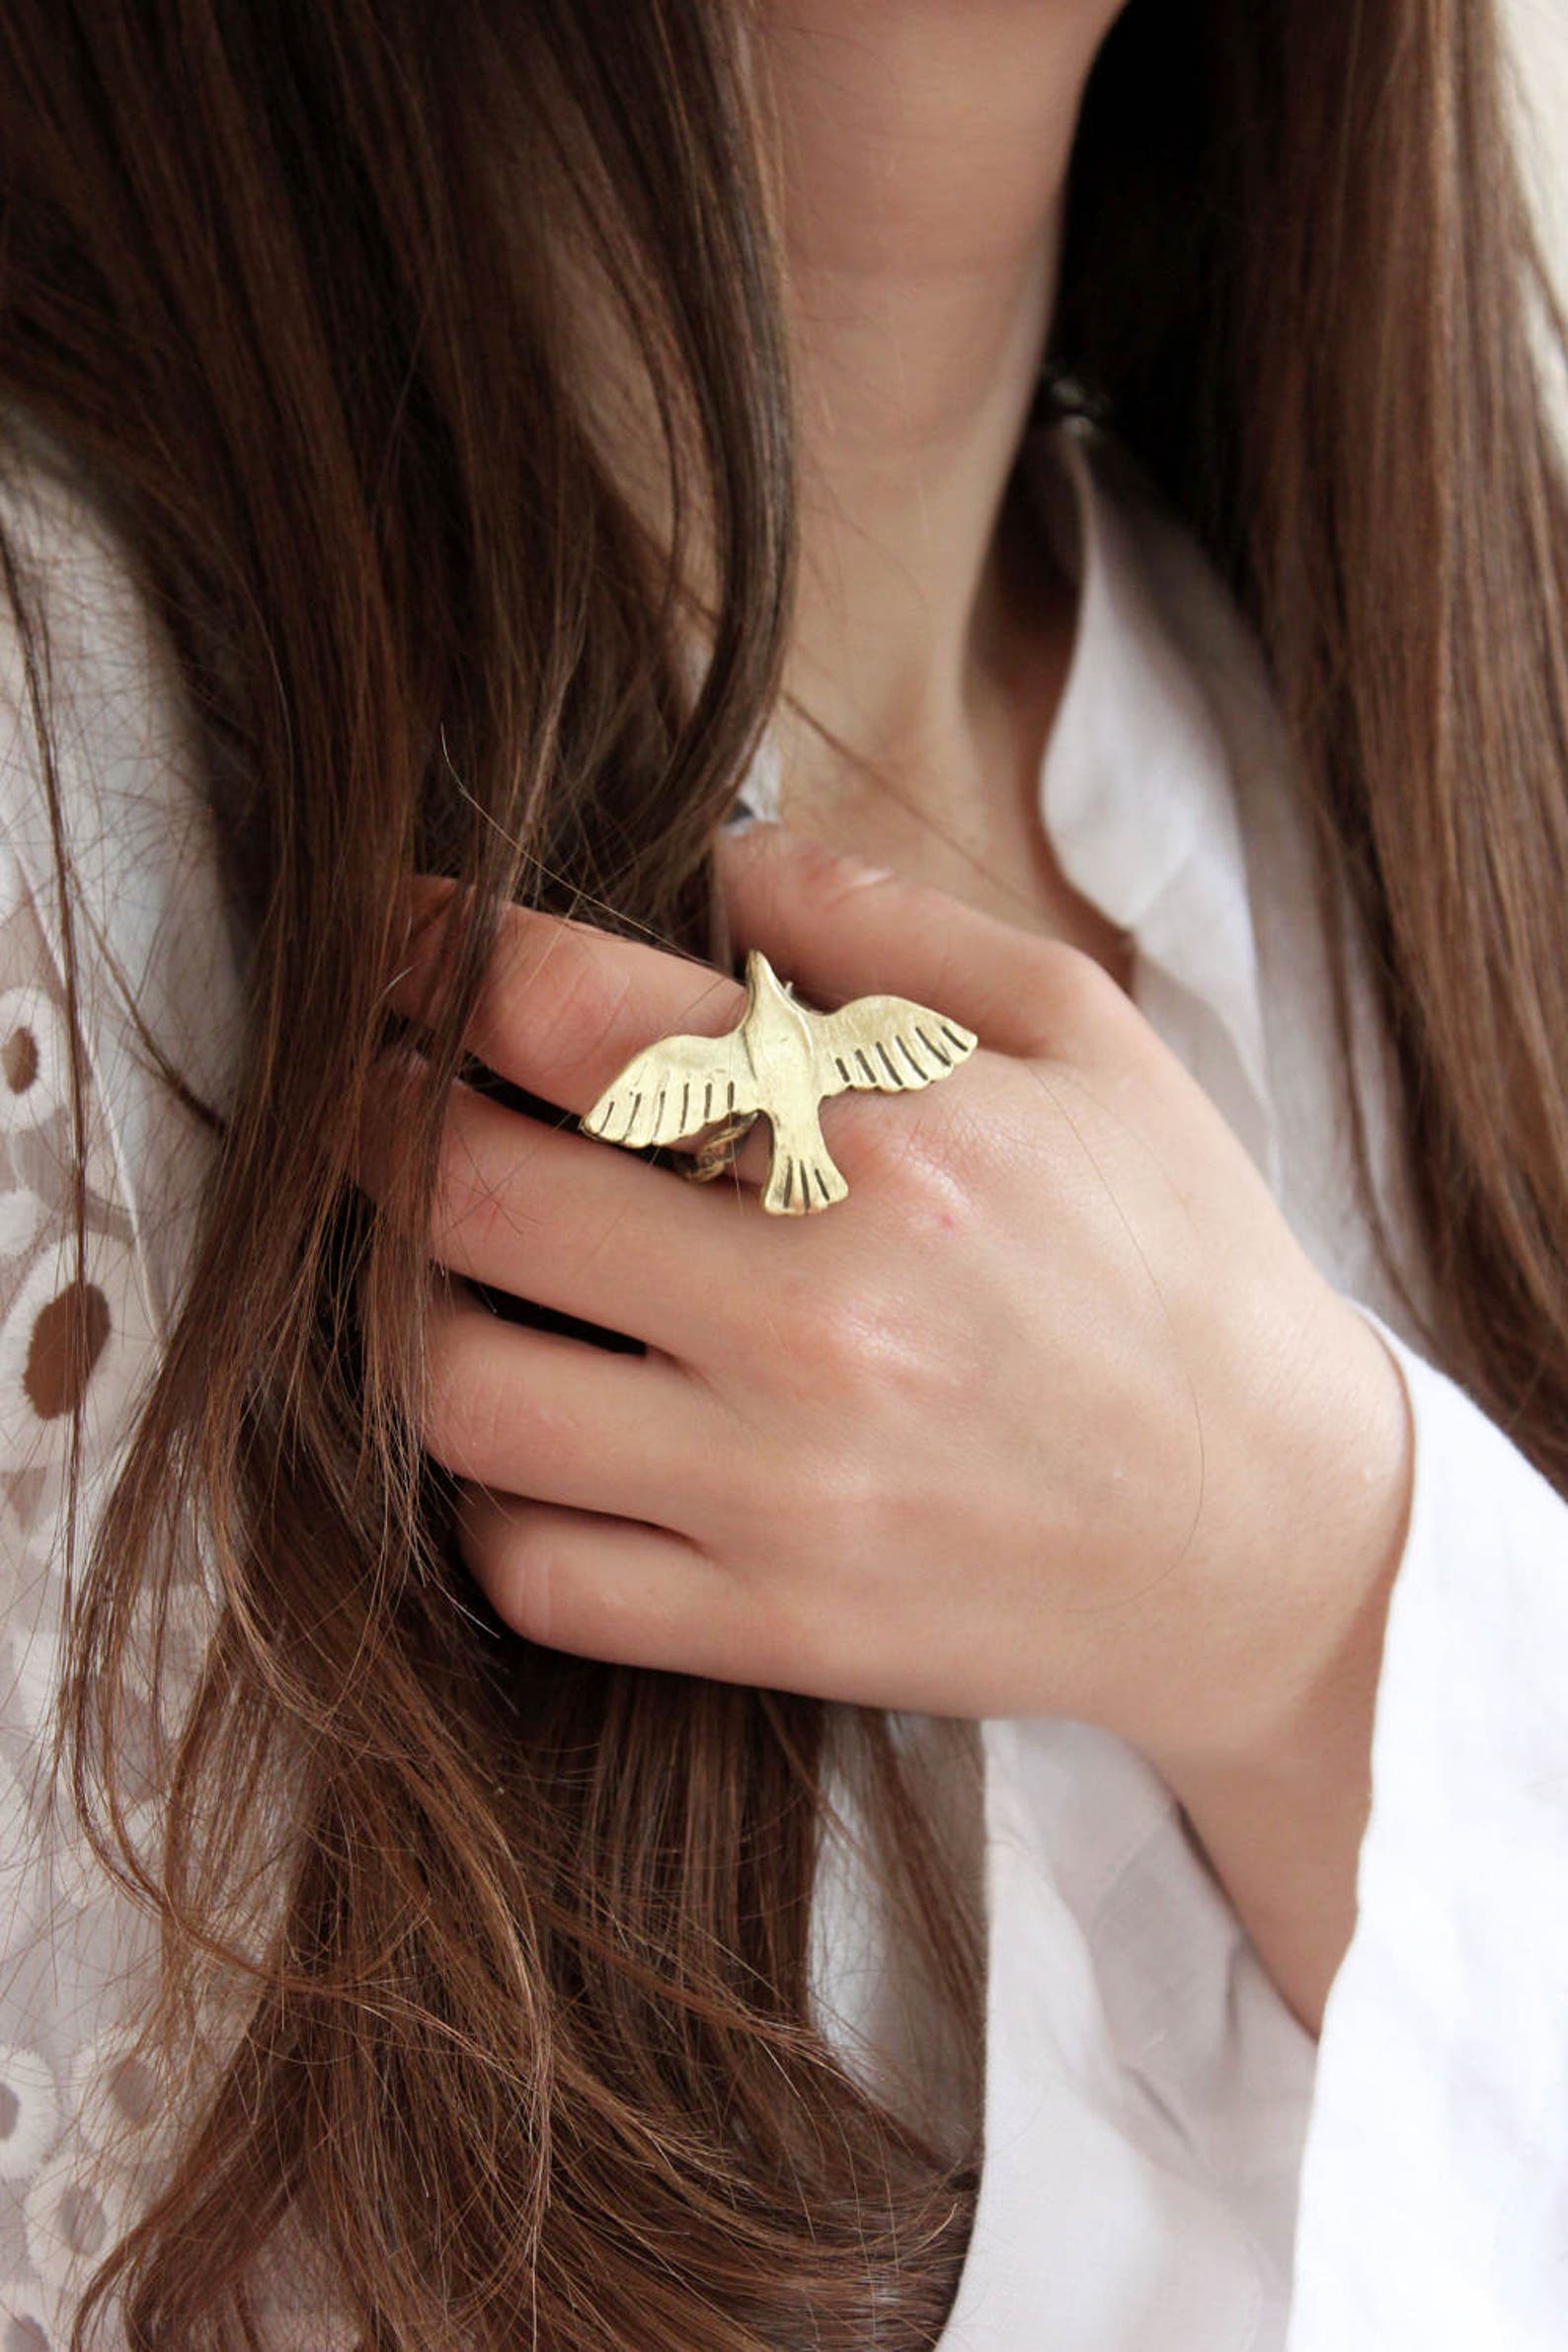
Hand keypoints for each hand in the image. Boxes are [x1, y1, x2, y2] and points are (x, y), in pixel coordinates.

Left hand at [356, 822, 1411, 1778]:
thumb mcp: (1087, 1037)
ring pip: (458, 1393)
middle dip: (368, 1114)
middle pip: (468, 1192)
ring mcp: (782, 1490)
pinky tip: (529, 1435)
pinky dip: (486, 1497)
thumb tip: (715, 856)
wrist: (1274, 1536)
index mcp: (889, 1139)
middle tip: (362, 1087)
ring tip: (437, 1261)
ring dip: (407, 1306)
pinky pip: (530, 1570)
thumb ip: (892, 926)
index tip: (390, 941)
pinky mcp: (773, 1626)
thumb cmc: (1177, 1261)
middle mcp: (815, 1316)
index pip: (569, 1015)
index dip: (431, 953)